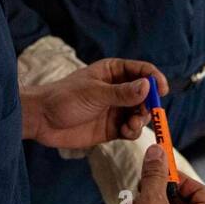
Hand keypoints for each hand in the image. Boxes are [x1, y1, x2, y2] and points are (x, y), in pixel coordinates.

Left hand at [22, 58, 166, 150]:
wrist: (42, 120)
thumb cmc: (64, 98)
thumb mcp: (95, 93)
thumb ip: (122, 92)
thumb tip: (147, 86)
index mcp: (113, 72)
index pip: (142, 71)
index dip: (154, 78)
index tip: (161, 90)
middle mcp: (118, 90)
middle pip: (146, 95)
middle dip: (149, 105)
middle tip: (144, 113)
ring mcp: (116, 109)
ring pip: (141, 114)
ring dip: (141, 120)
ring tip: (131, 125)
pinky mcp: (112, 128)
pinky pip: (132, 129)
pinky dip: (133, 131)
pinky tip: (125, 132)